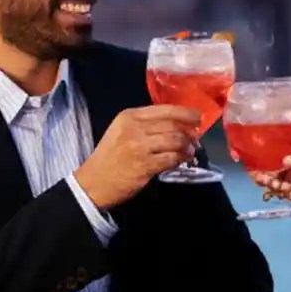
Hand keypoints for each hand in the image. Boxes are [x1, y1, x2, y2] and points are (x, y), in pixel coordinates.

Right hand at [75, 105, 200, 208]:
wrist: (94, 182)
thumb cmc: (110, 155)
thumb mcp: (122, 130)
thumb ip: (145, 124)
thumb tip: (176, 123)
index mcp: (129, 116)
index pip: (164, 109)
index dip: (185, 112)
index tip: (197, 117)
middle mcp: (135, 128)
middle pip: (172, 125)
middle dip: (188, 132)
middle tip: (194, 138)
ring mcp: (140, 147)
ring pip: (175, 141)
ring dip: (187, 146)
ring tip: (190, 150)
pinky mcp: (145, 166)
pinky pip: (171, 158)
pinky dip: (181, 159)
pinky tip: (182, 160)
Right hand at [252, 150, 290, 217]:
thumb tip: (283, 160)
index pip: (280, 152)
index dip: (270, 151)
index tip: (260, 151)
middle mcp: (289, 167)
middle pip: (271, 165)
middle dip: (262, 165)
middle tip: (255, 167)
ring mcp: (288, 180)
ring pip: (271, 177)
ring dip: (264, 176)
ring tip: (261, 177)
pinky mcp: (287, 192)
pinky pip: (275, 188)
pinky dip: (271, 186)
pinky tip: (272, 184)